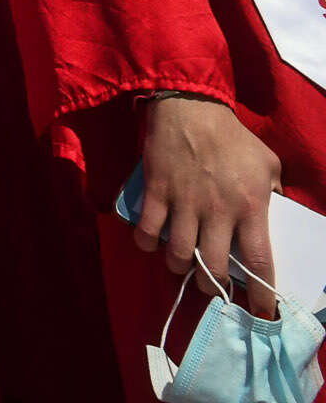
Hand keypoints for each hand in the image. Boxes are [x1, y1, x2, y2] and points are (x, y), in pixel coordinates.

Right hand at [137, 93, 281, 316]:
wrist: (190, 106)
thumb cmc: (232, 136)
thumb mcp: (268, 163)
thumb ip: (272, 193)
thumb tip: (270, 218)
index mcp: (251, 206)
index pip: (259, 261)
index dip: (262, 294)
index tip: (263, 312)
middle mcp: (217, 211)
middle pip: (214, 267)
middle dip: (213, 285)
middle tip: (212, 285)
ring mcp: (184, 202)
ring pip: (179, 255)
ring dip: (180, 268)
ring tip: (183, 265)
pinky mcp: (156, 192)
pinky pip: (147, 231)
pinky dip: (147, 245)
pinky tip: (151, 245)